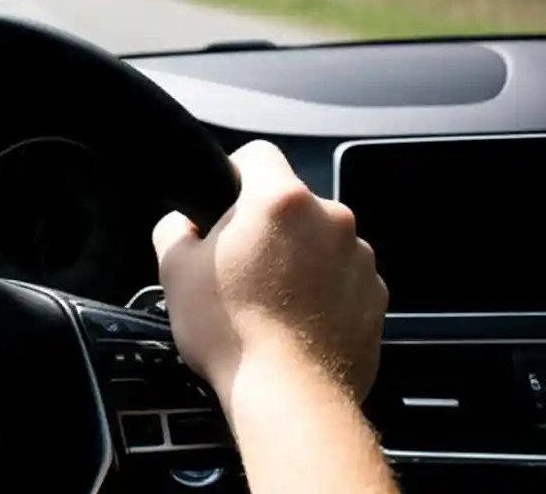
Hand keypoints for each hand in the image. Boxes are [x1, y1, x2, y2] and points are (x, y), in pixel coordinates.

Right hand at [153, 140, 387, 404]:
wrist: (289, 395)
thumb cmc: (231, 332)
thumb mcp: (174, 270)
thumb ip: (175, 228)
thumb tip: (184, 222)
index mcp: (280, 200)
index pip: (257, 154)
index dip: (233, 175)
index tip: (223, 205)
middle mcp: (330, 218)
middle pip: (290, 203)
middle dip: (267, 227)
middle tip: (238, 267)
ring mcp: (360, 258)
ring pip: (319, 241)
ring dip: (297, 259)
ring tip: (268, 301)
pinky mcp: (376, 296)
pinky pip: (342, 278)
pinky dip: (322, 291)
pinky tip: (295, 320)